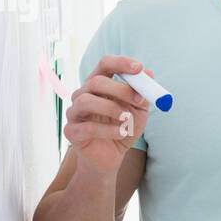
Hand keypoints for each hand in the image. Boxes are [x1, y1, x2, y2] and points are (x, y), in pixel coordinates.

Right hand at [66, 56, 151, 173]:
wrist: (111, 157)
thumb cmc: (123, 129)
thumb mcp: (138, 111)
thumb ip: (141, 93)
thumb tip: (148, 73)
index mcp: (98, 85)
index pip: (105, 64)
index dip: (121, 63)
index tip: (139, 68)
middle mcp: (83, 95)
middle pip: (96, 81)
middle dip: (120, 89)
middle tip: (138, 99)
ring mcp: (74, 113)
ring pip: (86, 101)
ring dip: (111, 108)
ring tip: (127, 119)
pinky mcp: (71, 132)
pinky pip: (87, 127)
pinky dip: (109, 130)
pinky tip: (121, 133)